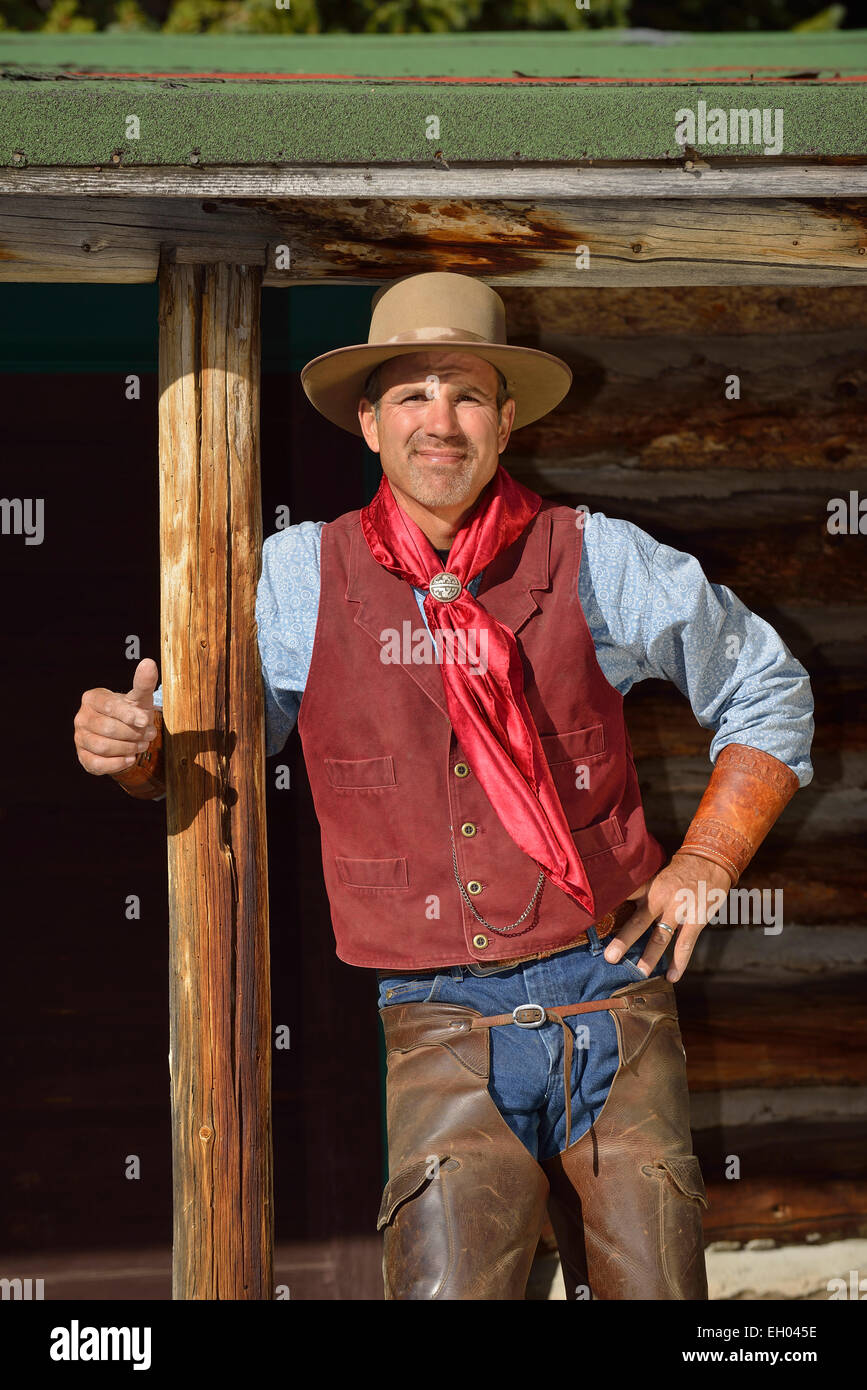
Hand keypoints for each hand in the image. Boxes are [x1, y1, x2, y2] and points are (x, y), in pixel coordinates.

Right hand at [74, 657, 159, 775]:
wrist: (124, 734)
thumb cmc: (131, 713)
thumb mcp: (139, 699)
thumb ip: (143, 683)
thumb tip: (149, 663)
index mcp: (92, 698)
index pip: (109, 706)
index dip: (128, 714)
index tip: (145, 720)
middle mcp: (81, 717)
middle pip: (107, 728)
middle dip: (132, 733)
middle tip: (148, 735)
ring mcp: (80, 738)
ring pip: (102, 746)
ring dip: (128, 748)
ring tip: (142, 745)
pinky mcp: (83, 757)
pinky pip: (97, 764)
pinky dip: (117, 763)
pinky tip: (130, 758)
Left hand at [603, 853, 731, 982]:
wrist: (710, 859)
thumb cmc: (681, 869)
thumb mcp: (656, 875)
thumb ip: (641, 892)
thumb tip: (618, 905)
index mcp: (648, 886)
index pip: (623, 896)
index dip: (607, 908)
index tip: (591, 923)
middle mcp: (661, 897)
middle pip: (639, 921)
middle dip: (624, 941)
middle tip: (610, 958)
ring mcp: (679, 909)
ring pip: (661, 936)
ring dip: (650, 956)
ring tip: (639, 973)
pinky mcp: (696, 919)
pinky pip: (686, 944)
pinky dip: (679, 962)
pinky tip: (672, 977)